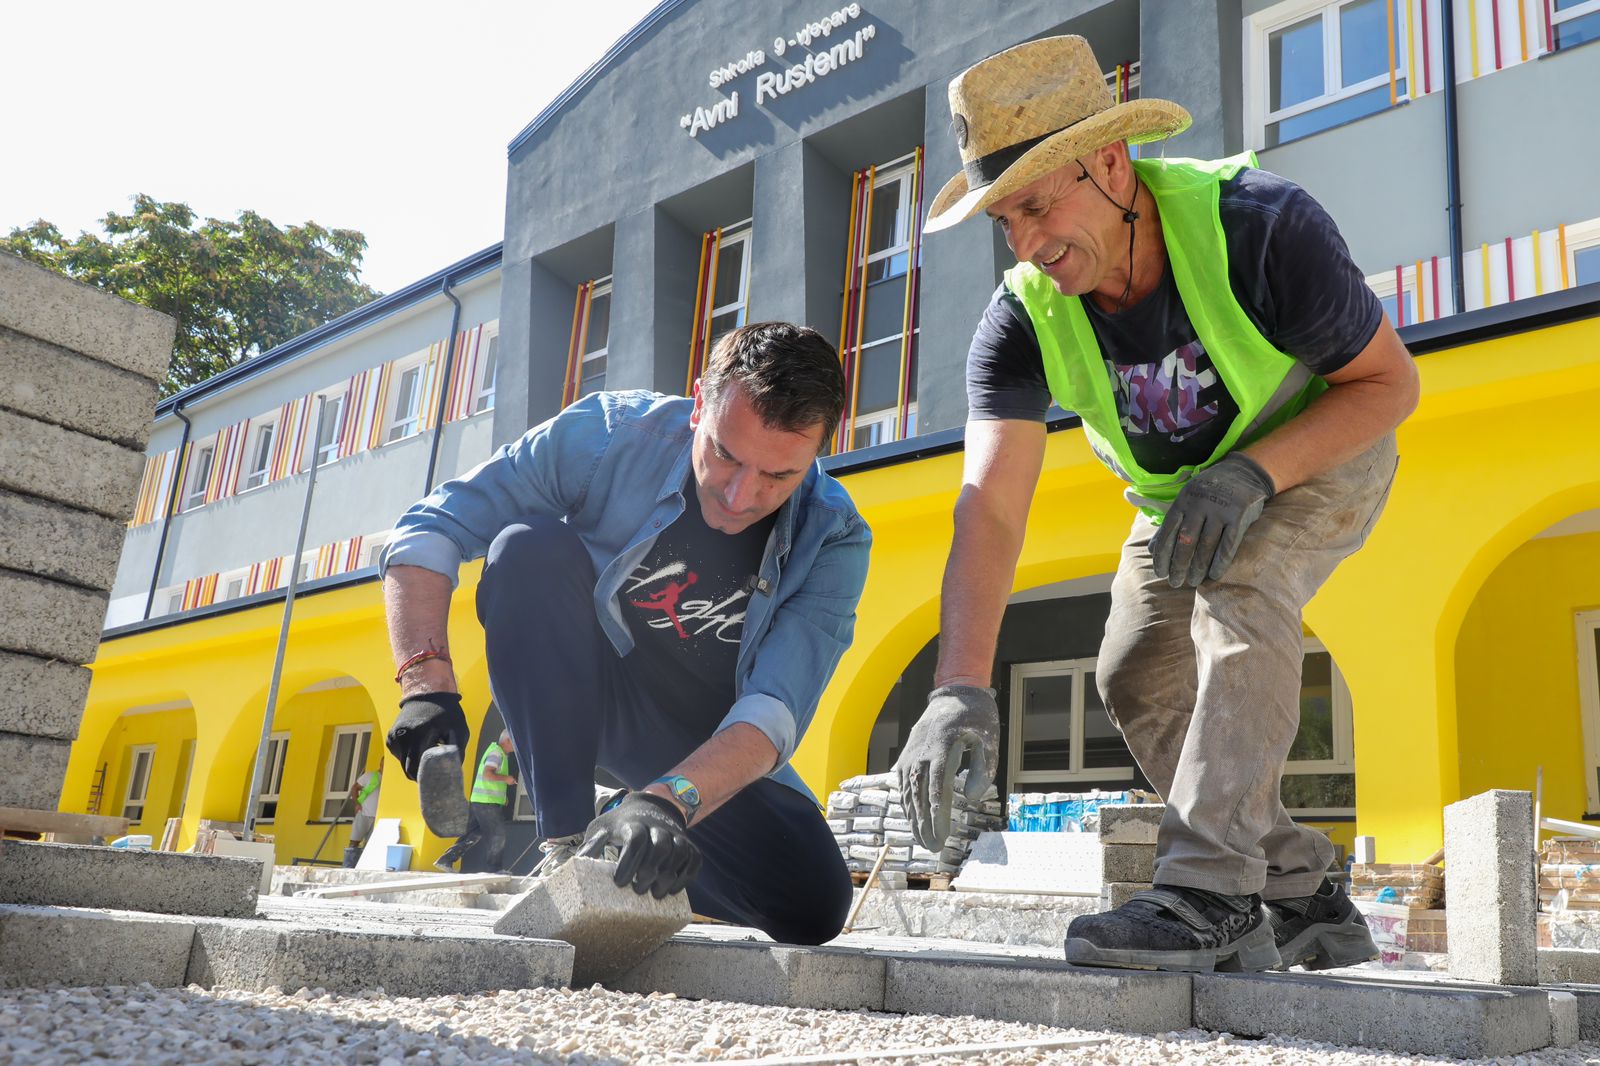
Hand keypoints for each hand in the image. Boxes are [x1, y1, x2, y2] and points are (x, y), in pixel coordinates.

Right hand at [385, 692, 468, 780]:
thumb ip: (456, 753)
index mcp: (418, 736)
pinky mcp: (390, 737)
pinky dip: (410, 755)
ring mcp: (393, 738)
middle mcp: (401, 738)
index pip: (414, 769)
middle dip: (421, 773)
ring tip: (429, 750)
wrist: (427, 692)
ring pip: (403, 764)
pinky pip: (400, 755)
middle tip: (435, 769)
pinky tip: (420, 743)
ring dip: (415, 763)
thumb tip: (452, 772)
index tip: (436, 779)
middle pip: (407, 770)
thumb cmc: (446, 712)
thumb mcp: (458, 730)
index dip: (425, 778)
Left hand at [578, 791, 702, 897]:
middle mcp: (658, 827)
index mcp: (634, 823)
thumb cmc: (621, 823)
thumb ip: (591, 845)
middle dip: (650, 871)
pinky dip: (686, 876)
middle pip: (660, 847)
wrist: (650, 806)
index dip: (629, 862)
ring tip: (656, 894)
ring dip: (669, 876)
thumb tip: (575, 865)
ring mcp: (676, 835)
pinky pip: (693, 859)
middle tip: (638, 891)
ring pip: (679, 853)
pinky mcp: (688, 845)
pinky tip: (673, 889)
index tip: (619, 882)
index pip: (636, 840)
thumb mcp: (602, 828)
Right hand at [896, 685, 999, 850]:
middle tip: (932, 847)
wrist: (955, 693)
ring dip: (914, 818)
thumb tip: (971, 798)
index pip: (937, 784)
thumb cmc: (976, 717)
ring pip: (908, 791)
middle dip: (925, 823)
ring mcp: (911, 753)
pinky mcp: (907, 754)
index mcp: (941, 746)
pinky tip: (913, 819)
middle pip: (920, 793)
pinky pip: (903, 784)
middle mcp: (921, 751)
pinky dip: (907, 803)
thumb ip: (984, 768)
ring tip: (923, 841)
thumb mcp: (988, 738)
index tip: (942, 833)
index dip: (938, 811)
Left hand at [1150, 452, 1275, 587]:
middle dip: (1178, 565)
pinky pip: (1228, 543)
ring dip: (1198, 567)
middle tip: (1175, 582)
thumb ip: (1170, 524)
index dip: (1162, 555)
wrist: (1243, 473)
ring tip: (1193, 581)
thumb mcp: (1186, 500)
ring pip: (1206, 544)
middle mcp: (1199, 505)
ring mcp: (1220, 510)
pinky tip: (1214, 574)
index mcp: (1183, 501)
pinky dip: (1220, 561)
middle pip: (1186, 541)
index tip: (1160, 573)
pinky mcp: (1238, 515)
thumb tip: (1150, 549)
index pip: (1168, 532)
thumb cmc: (1208, 492)